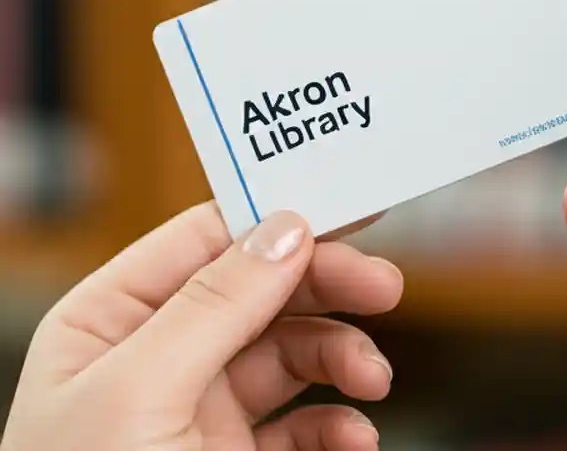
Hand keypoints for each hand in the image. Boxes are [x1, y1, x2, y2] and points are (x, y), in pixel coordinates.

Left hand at [2, 204, 403, 450]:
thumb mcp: (138, 395)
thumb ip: (213, 306)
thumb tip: (282, 229)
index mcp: (110, 322)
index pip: (204, 239)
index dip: (279, 217)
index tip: (354, 208)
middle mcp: (158, 357)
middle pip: (264, 290)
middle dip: (329, 288)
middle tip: (387, 289)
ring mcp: (200, 411)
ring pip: (294, 353)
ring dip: (344, 357)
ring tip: (373, 382)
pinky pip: (304, 424)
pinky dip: (338, 425)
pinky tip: (353, 438)